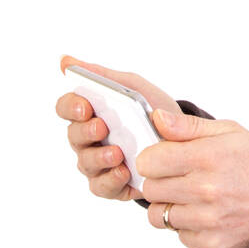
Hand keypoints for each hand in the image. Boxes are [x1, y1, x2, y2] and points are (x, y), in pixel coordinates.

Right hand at [55, 54, 184, 201]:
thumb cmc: (151, 110)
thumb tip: (65, 61)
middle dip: (86, 131)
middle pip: (73, 136)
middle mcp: (87, 140)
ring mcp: (98, 164)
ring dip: (99, 158)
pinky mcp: (112, 185)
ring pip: (85, 163)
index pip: (66, 108)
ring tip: (117, 153)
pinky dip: (111, 180)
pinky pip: (102, 186)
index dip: (71, 107)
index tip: (86, 105)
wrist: (183, 138)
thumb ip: (102, 75)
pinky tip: (124, 173)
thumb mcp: (132, 87)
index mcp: (88, 113)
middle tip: (102, 127)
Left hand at [138, 108, 248, 247]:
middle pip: (150, 189)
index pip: (148, 161)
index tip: (167, 160)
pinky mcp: (212, 242)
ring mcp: (208, 220)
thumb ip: (188, 126)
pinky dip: (188, 227)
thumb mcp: (229, 132)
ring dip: (171, 207)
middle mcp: (205, 190)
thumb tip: (156, 118)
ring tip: (193, 199)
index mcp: (206, 157)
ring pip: (158, 215)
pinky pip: (179, 235)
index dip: (155, 158)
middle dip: (162, 182)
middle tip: (184, 179)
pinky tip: (205, 216)